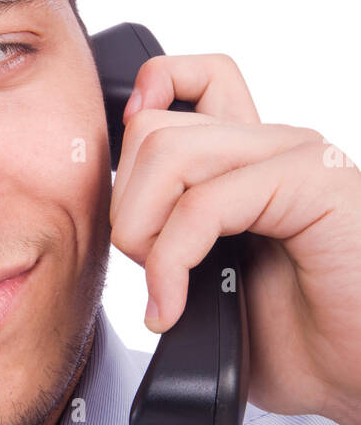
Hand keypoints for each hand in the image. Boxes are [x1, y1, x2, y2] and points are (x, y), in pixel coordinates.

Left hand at [108, 53, 360, 424]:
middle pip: (153, 126)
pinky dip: (170, 262)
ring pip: (167, 150)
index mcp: (251, 160)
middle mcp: (274, 146)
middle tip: (150, 272)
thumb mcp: (214, 287)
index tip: (128, 194)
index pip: (183, 81)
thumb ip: (170, 240)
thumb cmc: (305, 343)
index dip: (137, 116)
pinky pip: (203, 203)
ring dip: (141, 231)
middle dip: (125, 206)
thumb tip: (110, 228)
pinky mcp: (314, 182)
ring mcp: (297, 157)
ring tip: (164, 291)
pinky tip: (175, 308)